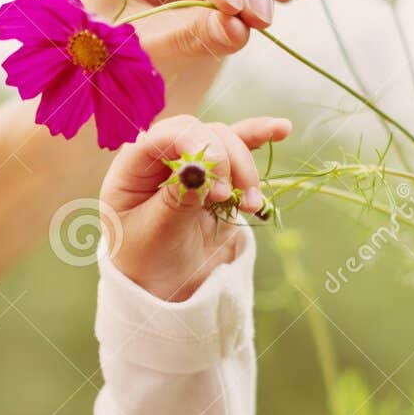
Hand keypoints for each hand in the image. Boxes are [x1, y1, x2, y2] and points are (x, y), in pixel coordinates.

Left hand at [101, 113, 291, 301]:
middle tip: (231, 198)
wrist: (163, 285)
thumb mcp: (156, 235)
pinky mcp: (215, 174)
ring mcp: (189, 162)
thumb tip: (198, 168)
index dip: (197, 148)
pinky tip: (281, 129)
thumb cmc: (146, 261)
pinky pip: (236, 148)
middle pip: (201, 132)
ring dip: (245, 168)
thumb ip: (177, 200)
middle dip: (226, 160)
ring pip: (224, 140)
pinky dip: (257, 138)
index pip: (166, 135)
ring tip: (254, 206)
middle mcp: (160, 157)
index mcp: (132, 168)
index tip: (219, 187)